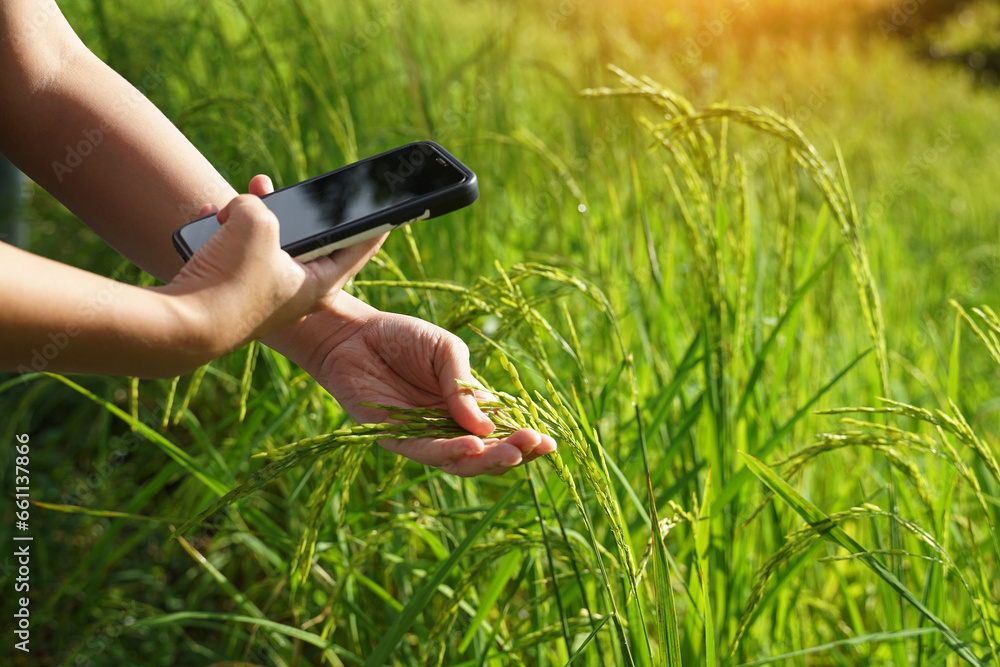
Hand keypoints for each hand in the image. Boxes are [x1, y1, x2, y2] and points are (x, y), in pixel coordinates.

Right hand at [163, 176, 386, 356]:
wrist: (180, 328)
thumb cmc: (231, 280)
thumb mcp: (257, 222)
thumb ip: (258, 206)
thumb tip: (238, 211)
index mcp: (318, 285)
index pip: (358, 248)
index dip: (375, 225)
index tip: (390, 213)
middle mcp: (293, 294)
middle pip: (306, 240)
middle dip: (293, 209)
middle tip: (287, 188)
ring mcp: (260, 296)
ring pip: (263, 243)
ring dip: (249, 215)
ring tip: (242, 197)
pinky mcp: (228, 295)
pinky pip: (232, 252)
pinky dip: (222, 233)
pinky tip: (209, 216)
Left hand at [317, 306, 557, 476]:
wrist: (354, 334)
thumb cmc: (402, 337)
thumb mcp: (445, 350)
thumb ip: (464, 385)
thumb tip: (486, 427)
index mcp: (467, 407)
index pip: (502, 432)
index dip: (525, 440)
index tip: (550, 442)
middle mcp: (448, 427)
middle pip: (486, 453)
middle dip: (514, 453)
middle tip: (535, 446)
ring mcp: (423, 436)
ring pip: (461, 461)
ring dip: (488, 460)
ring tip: (512, 453)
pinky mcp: (396, 440)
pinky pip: (427, 452)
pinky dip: (451, 452)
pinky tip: (472, 447)